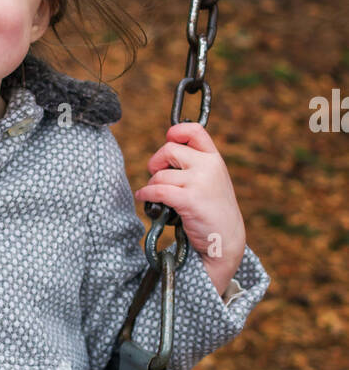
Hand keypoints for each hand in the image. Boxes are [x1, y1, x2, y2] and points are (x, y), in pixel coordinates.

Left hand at [133, 122, 245, 295]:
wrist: (226, 239)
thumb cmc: (214, 210)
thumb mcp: (212, 179)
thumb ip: (195, 164)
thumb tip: (164, 151)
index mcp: (214, 158)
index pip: (194, 130)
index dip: (176, 131)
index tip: (168, 140)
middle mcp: (209, 166)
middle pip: (169, 149)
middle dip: (156, 162)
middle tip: (156, 176)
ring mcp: (200, 183)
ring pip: (160, 175)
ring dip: (151, 185)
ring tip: (156, 196)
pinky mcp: (189, 201)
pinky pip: (157, 191)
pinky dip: (146, 195)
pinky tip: (144, 198)